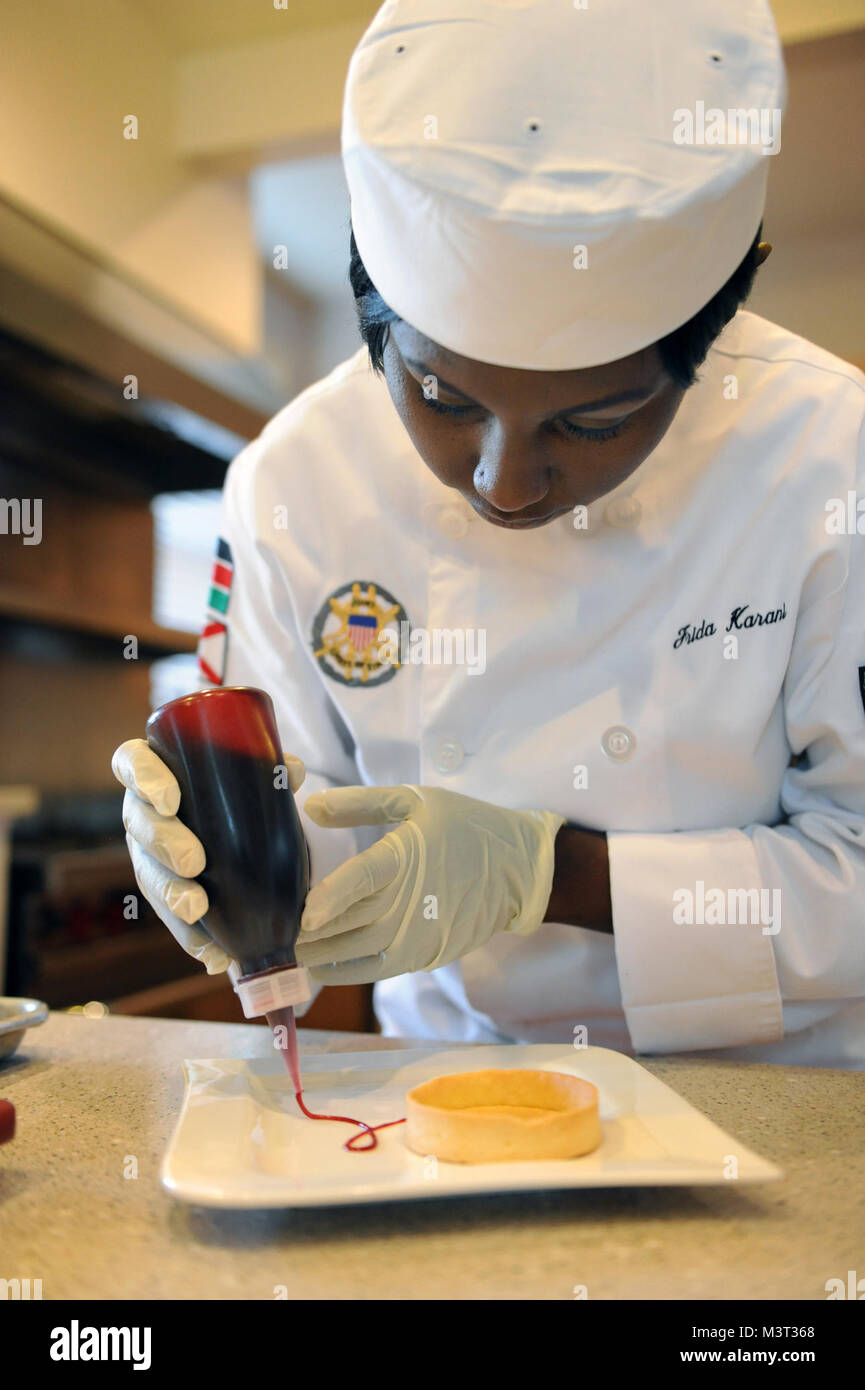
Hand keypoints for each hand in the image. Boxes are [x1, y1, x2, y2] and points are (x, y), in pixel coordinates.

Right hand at [111, 737, 305, 972]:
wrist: (229, 820)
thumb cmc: (227, 784)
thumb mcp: (246, 771)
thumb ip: (267, 769)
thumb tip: (290, 772)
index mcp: (153, 769)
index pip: (132, 764)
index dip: (146, 780)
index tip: (171, 800)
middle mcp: (141, 811)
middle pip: (139, 823)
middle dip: (164, 844)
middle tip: (194, 862)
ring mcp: (146, 853)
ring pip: (147, 874)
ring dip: (171, 896)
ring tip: (197, 910)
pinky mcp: (163, 892)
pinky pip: (170, 917)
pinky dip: (192, 938)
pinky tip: (214, 957)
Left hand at [295, 785, 563, 984]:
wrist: (518, 868)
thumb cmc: (464, 826)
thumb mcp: (415, 801)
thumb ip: (360, 803)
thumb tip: (311, 807)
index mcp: (405, 858)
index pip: (359, 881)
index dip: (327, 900)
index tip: (300, 916)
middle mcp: (410, 902)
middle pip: (348, 926)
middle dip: (306, 935)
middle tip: (269, 934)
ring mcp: (419, 935)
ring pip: (356, 955)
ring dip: (319, 958)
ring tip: (286, 954)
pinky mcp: (425, 956)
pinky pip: (376, 970)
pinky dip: (344, 972)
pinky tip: (320, 967)